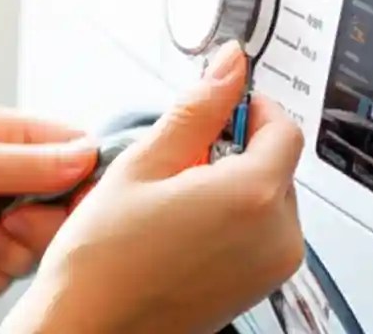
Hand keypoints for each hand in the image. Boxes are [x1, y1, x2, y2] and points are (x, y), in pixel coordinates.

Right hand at [0, 40, 306, 333]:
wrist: (89, 333)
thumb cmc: (103, 266)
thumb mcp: (143, 166)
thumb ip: (196, 110)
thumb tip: (228, 65)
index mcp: (253, 197)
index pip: (283, 128)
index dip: (249, 109)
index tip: (218, 108)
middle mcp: (276, 236)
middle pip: (277, 163)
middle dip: (234, 151)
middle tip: (179, 162)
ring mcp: (270, 268)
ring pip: (268, 198)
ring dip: (232, 186)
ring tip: (174, 202)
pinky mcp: (258, 289)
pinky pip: (260, 233)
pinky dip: (230, 220)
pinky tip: (181, 230)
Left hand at [0, 104, 98, 298]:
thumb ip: (25, 163)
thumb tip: (86, 155)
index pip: (68, 148)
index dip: (82, 178)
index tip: (73, 202)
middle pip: (58, 203)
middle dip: (38, 223)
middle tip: (4, 225)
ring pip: (33, 243)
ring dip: (9, 252)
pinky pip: (2, 273)